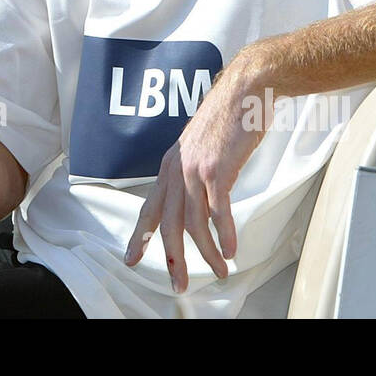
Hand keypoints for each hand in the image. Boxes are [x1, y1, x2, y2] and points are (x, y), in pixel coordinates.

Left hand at [123, 57, 266, 292]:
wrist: (245, 90)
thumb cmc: (227, 117)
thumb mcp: (198, 145)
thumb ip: (192, 169)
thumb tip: (195, 196)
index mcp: (170, 165)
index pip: (150, 208)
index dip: (140, 235)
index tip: (131, 259)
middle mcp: (177, 169)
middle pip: (170, 224)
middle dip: (173, 259)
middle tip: (179, 285)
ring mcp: (196, 169)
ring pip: (195, 223)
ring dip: (207, 253)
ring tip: (219, 271)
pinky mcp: (218, 169)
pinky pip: (219, 211)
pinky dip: (225, 234)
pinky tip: (232, 250)